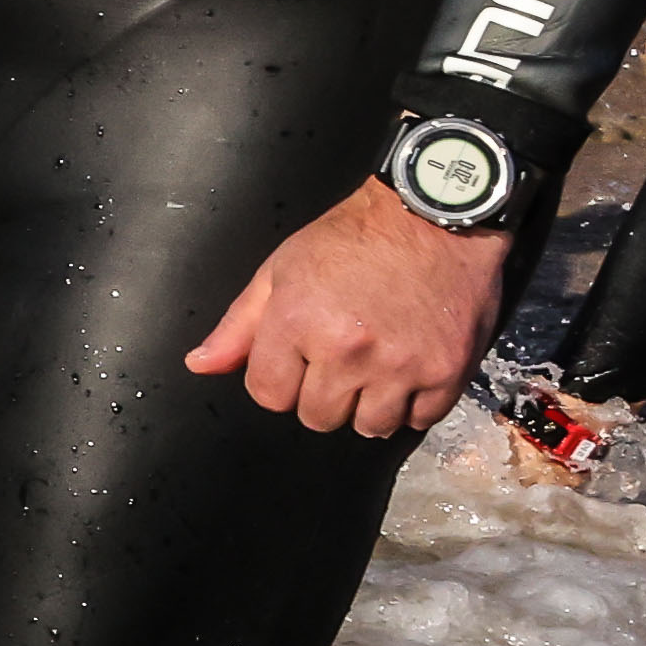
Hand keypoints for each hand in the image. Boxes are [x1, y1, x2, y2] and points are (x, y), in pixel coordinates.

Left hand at [186, 182, 518, 439]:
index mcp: (296, 323)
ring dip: (368, 405)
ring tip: (375, 365)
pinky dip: (412, 404)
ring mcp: (400, 367)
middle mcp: (346, 351)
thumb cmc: (351, 239)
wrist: (432, 218)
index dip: (278, 378)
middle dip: (321, 393)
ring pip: (369, 427)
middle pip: (318, 418)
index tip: (298, 357)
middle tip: (340, 357)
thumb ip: (238, 326)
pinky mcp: (446, 374)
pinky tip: (408, 368)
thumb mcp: (280, 270)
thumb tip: (198, 366)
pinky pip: (418, 422)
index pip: (269, 395)